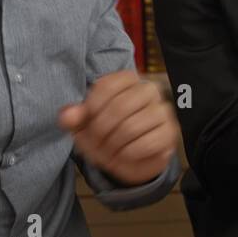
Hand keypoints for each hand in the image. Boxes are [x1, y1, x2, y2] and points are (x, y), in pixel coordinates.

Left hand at [58, 70, 179, 186]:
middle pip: (119, 107)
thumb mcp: (85, 123)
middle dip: (100, 131)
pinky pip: (145, 144)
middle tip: (94, 144)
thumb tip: (67, 116)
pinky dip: (127, 154)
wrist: (131, 156)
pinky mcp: (170, 132)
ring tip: (107, 153)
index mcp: (128, 79)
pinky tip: (123, 156)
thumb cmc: (108, 132)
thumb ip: (74, 117)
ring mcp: (162, 111)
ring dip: (112, 146)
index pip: (107, 86)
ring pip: (131, 127)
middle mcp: (149, 90)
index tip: (83, 124)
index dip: (90, 109)